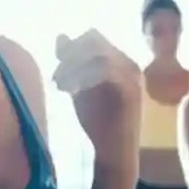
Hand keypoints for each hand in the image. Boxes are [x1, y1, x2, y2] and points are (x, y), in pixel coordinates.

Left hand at [52, 30, 140, 164]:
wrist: (114, 152)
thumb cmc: (98, 120)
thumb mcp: (80, 86)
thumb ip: (72, 62)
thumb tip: (61, 36)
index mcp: (119, 60)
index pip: (93, 37)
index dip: (71, 48)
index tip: (58, 71)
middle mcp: (128, 63)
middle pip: (94, 41)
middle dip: (70, 57)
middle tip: (57, 79)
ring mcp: (131, 76)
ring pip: (98, 54)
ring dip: (74, 68)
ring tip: (62, 86)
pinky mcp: (130, 90)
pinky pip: (105, 71)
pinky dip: (83, 78)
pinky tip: (72, 92)